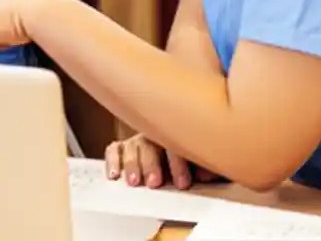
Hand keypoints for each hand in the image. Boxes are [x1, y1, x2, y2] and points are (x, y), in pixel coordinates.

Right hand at [105, 134, 224, 189]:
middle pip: (150, 144)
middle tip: (154, 182)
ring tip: (134, 182)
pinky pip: (114, 150)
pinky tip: (114, 174)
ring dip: (132, 164)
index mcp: (176, 137)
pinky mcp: (122, 148)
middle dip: (151, 164)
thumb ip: (203, 167)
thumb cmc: (187, 160)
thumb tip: (207, 174)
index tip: (182, 183)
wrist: (173, 149)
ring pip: (132, 147)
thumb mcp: (199, 163)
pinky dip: (113, 160)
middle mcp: (154, 136)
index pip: (175, 146)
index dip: (178, 164)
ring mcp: (137, 141)